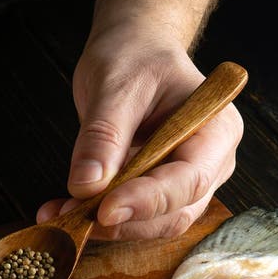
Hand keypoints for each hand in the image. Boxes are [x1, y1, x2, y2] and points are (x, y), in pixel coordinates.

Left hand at [37, 30, 242, 240]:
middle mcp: (211, 165)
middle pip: (173, 213)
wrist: (134, 52)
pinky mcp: (158, 196)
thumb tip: (86, 186)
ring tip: (61, 212)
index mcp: (216, 130)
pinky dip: (97, 220)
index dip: (147, 200)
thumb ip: (103, 137)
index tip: (104, 209)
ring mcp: (186, 185)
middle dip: (122, 220)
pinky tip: (64, 209)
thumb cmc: (136, 56)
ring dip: (105, 226)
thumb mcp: (114, 86)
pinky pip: (133, 219)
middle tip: (71, 214)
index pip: (189, 180)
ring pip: (151, 225)